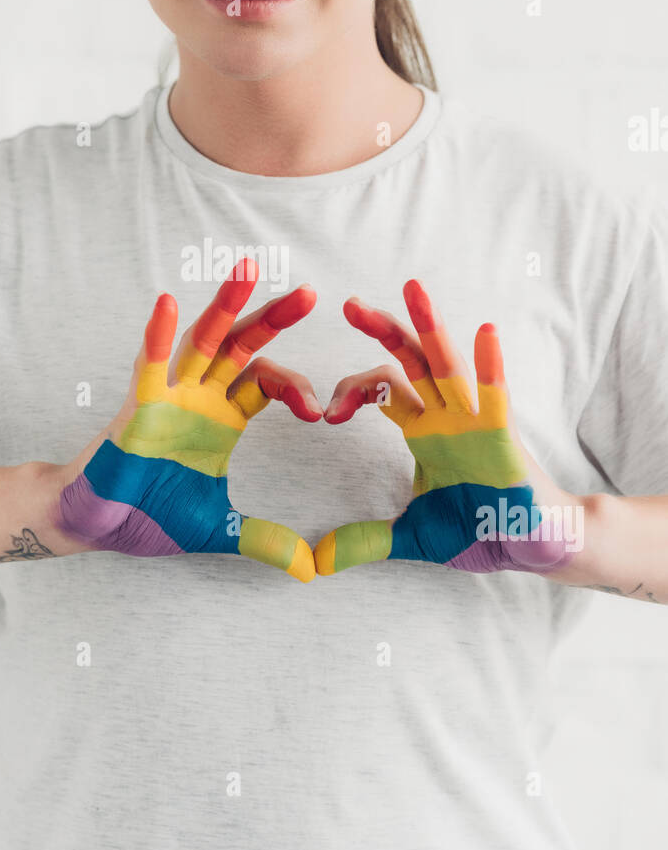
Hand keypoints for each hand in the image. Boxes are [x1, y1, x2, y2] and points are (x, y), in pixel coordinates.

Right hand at [52, 258, 321, 580]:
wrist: (95, 524)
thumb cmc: (148, 514)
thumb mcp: (217, 528)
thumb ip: (264, 542)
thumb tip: (311, 570)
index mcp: (222, 417)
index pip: (266, 382)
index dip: (295, 389)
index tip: (320, 412)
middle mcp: (199, 397)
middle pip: (242, 347)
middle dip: (273, 319)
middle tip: (309, 293)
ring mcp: (168, 395)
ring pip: (202, 341)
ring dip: (224, 306)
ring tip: (245, 268)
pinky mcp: (137, 405)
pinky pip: (149, 364)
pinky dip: (158, 335)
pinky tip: (167, 303)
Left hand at [314, 280, 581, 575]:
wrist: (531, 545)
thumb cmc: (479, 530)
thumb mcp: (411, 537)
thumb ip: (366, 542)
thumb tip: (317, 561)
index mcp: (422, 429)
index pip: (380, 389)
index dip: (350, 391)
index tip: (325, 415)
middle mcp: (445, 415)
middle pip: (408, 360)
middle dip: (380, 329)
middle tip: (346, 303)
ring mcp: (474, 420)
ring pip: (447, 364)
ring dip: (428, 326)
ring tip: (411, 288)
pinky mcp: (502, 435)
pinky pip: (496, 395)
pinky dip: (491, 365)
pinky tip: (486, 332)